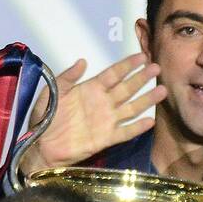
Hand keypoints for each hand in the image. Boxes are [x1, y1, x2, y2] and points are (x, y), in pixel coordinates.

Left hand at [14, 53, 166, 178]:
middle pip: (127, 87)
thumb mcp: (53, 92)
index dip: (128, 65)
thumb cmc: (45, 118)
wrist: (41, 145)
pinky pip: (125, 131)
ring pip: (131, 107)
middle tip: (157, 68)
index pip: (114, 74)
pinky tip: (150, 120)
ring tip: (162, 90)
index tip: (143, 56)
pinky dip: (137, 127)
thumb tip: (83, 61)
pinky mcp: (106, 138)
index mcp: (91, 89)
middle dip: (142, 78)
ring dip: (146, 99)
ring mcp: (106, 120)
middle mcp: (102, 103)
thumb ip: (67, 77)